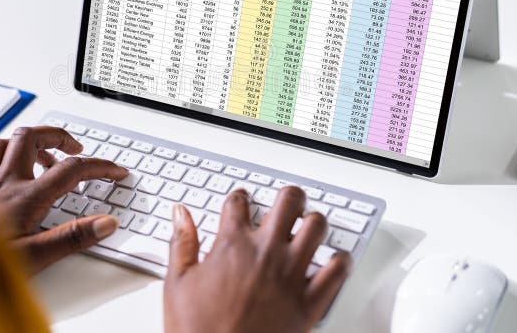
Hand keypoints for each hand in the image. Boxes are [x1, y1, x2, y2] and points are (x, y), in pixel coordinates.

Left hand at [0, 126, 127, 273]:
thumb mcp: (35, 258)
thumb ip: (72, 238)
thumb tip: (106, 223)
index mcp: (25, 197)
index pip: (71, 170)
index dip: (98, 166)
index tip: (114, 172)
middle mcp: (2, 184)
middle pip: (31, 137)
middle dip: (57, 135)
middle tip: (75, 148)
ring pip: (3, 144)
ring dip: (26, 144)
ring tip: (42, 157)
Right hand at [164, 187, 351, 332]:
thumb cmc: (197, 331)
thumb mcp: (178, 282)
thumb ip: (182, 242)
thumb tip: (180, 213)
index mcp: (232, 245)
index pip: (239, 201)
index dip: (240, 197)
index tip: (241, 201)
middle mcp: (265, 253)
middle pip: (289, 201)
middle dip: (288, 197)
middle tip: (286, 204)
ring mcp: (291, 276)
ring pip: (317, 226)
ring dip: (313, 223)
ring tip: (307, 228)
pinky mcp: (309, 302)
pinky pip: (337, 270)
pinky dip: (338, 262)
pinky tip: (331, 261)